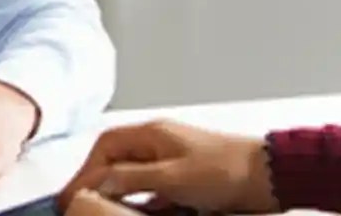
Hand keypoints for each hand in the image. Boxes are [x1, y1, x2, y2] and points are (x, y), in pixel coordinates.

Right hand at [57, 120, 279, 214]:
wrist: (270, 176)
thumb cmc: (226, 171)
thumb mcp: (172, 178)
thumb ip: (131, 179)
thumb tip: (97, 182)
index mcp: (152, 134)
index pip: (105, 147)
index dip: (85, 171)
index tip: (70, 195)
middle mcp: (159, 142)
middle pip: (115, 157)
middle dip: (94, 179)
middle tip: (77, 203)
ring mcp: (172, 158)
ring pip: (133, 172)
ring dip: (116, 189)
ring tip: (99, 209)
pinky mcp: (185, 176)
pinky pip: (152, 186)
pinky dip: (139, 199)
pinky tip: (135, 212)